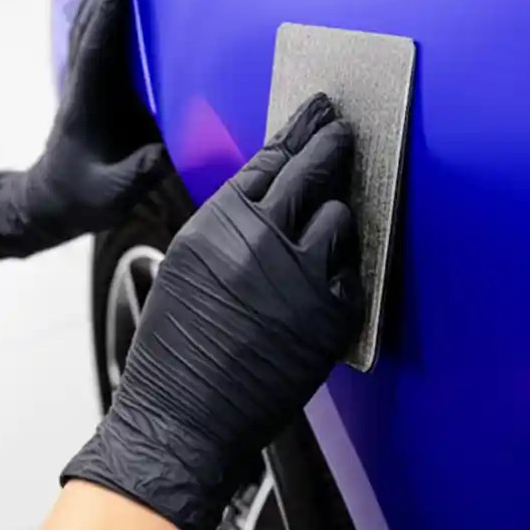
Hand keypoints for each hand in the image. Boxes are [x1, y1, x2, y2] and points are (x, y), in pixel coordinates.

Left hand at [0, 0, 167, 257]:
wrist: (50, 204)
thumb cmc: (82, 199)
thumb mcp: (114, 193)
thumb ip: (139, 173)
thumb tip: (166, 152)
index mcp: (87, 106)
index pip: (97, 50)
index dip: (109, 14)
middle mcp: (85, 87)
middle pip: (92, 24)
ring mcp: (89, 85)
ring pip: (94, 27)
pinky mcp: (99, 88)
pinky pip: (104, 40)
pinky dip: (112, 12)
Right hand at [62, 94, 362, 529]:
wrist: (183, 418)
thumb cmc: (177, 349)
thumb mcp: (187, 265)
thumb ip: (229, 225)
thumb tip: (268, 195)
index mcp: (220, 224)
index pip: (271, 159)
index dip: (298, 132)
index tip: (316, 112)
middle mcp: (262, 241)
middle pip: (312, 172)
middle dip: (332, 145)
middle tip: (343, 128)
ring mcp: (302, 276)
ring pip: (341, 218)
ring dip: (339, 215)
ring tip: (332, 217)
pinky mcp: (331, 314)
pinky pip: (352, 272)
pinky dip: (343, 271)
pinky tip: (330, 274)